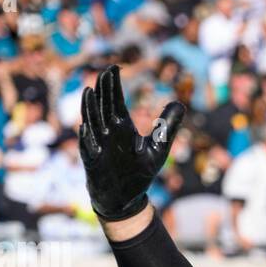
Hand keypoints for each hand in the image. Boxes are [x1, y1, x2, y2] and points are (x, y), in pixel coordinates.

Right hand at [79, 65, 185, 221]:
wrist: (127, 199)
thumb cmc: (140, 172)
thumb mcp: (159, 148)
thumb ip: (168, 126)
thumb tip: (180, 102)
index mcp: (122, 127)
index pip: (116, 101)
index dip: (114, 85)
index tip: (114, 67)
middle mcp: (108, 133)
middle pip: (103, 107)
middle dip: (103, 91)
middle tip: (103, 73)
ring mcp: (98, 146)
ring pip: (92, 124)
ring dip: (90, 109)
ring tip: (89, 91)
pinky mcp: (94, 163)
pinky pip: (88, 149)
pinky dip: (87, 139)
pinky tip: (85, 127)